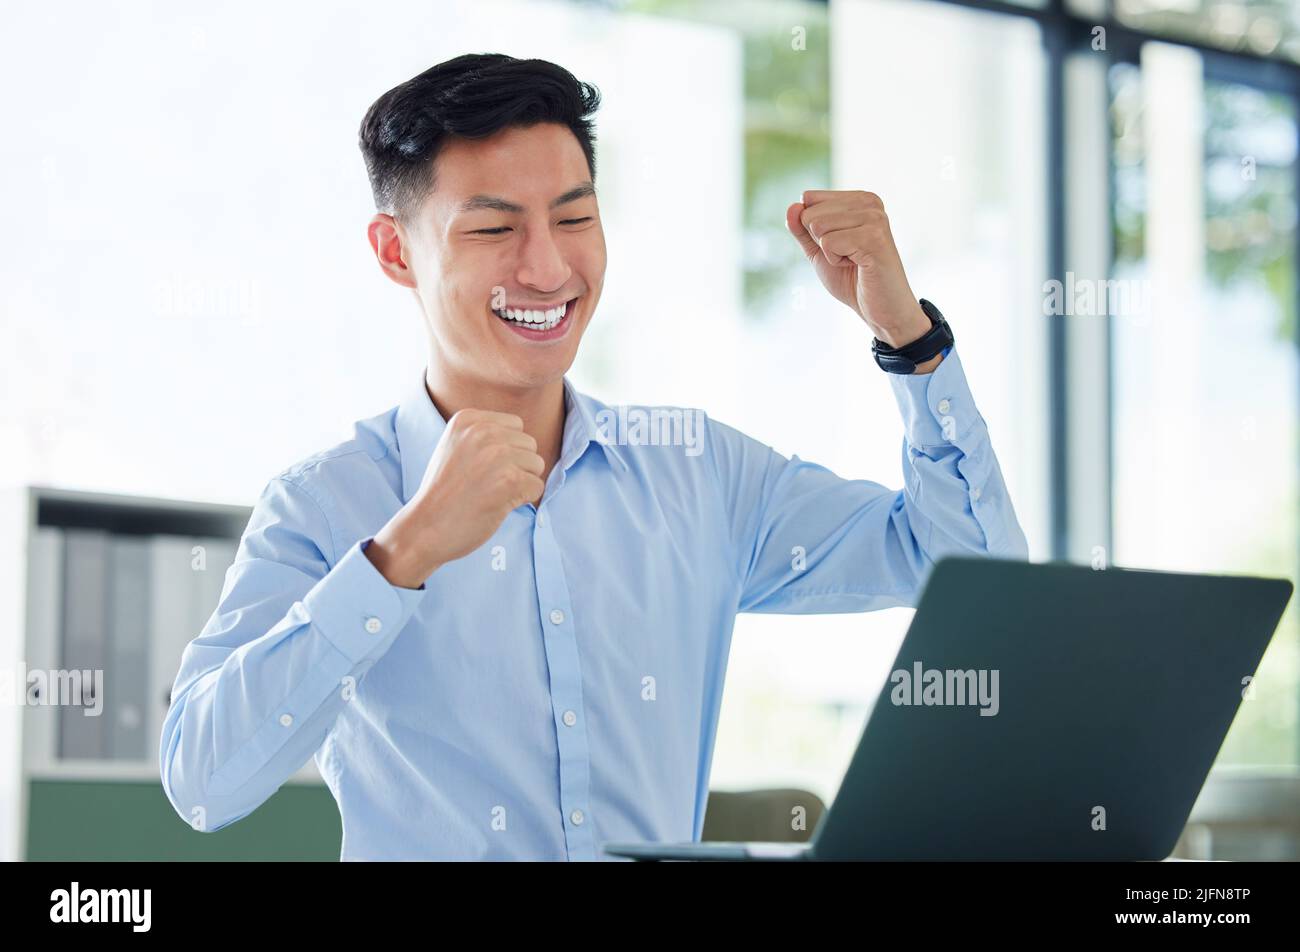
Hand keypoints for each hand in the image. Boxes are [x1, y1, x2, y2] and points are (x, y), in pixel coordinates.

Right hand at [366, 409, 544, 587]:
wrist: (425, 528)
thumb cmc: (443, 493)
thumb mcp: (455, 447)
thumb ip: (484, 436)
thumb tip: (522, 439)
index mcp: (468, 419)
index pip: (515, 425)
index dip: (507, 450)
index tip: (482, 468)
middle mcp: (483, 431)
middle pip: (529, 444)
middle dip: (516, 466)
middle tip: (487, 484)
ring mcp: (497, 454)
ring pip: (537, 464)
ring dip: (521, 483)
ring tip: (491, 494)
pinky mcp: (510, 480)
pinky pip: (537, 486)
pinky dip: (523, 500)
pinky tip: (498, 505)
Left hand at [786, 189, 932, 351]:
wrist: (880, 309)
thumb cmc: (852, 279)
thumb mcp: (819, 250)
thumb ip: (802, 229)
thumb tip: (792, 207)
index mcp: (858, 199)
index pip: (809, 199)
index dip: (813, 231)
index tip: (840, 245)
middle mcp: (869, 201)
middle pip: (810, 213)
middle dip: (820, 243)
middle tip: (848, 256)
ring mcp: (873, 217)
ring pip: (818, 226)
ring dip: (829, 253)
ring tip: (854, 260)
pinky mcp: (873, 236)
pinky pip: (828, 243)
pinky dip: (836, 261)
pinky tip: (859, 265)